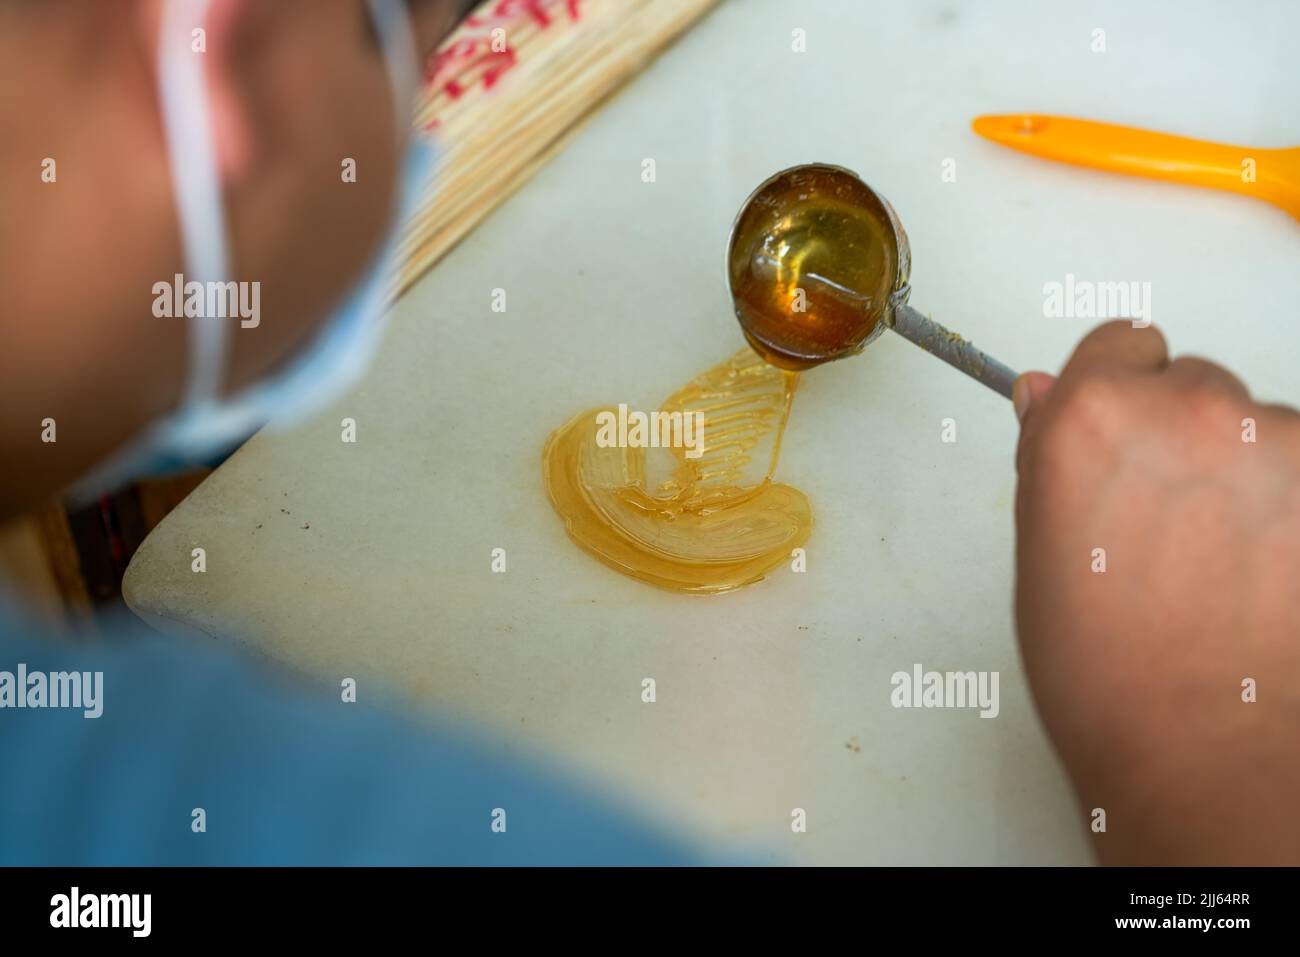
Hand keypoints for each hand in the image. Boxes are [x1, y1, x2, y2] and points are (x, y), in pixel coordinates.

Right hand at [1013, 320, 1299, 864]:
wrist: (1203, 745)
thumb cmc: (1107, 665)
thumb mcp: (1042, 546)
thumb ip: (1050, 451)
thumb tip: (1048, 394)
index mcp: (1092, 415)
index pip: (1122, 342)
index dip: (1122, 391)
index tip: (1129, 436)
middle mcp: (1187, 407)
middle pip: (1195, 383)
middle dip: (1186, 435)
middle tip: (1173, 519)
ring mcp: (1275, 440)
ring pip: (1260, 426)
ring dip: (1249, 470)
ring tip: (1225, 558)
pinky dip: (1293, 504)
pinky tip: (1269, 566)